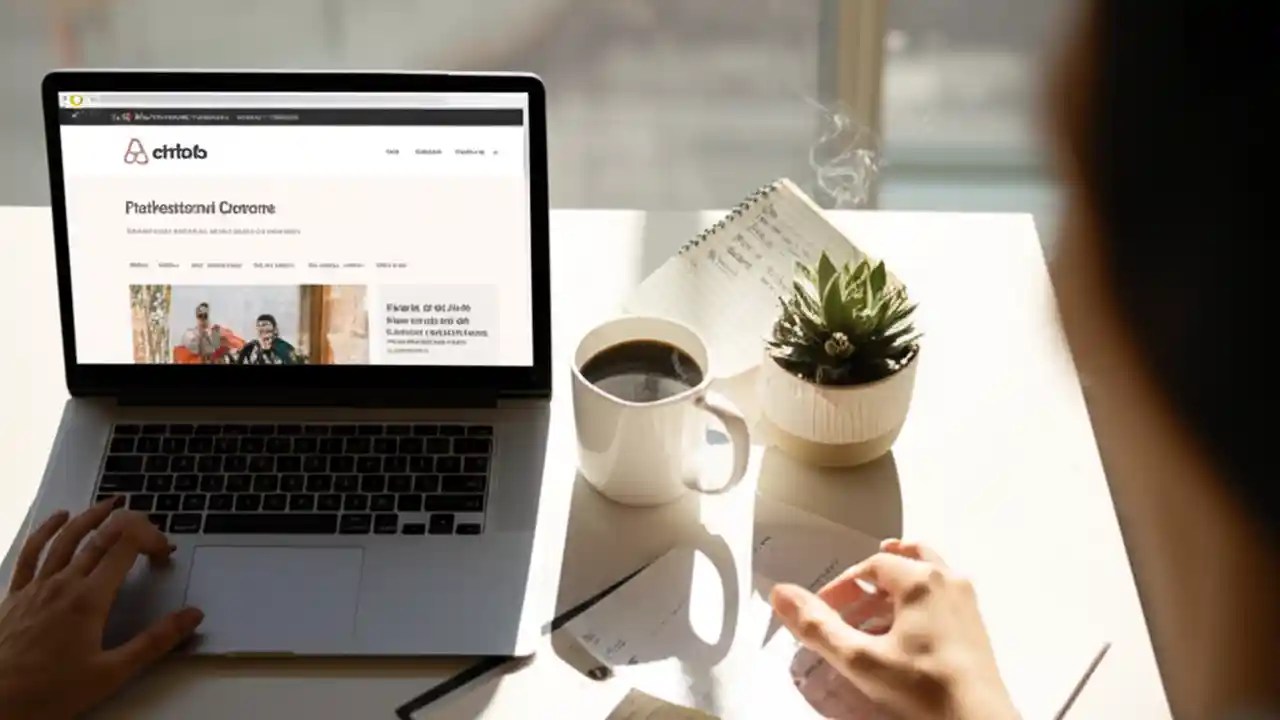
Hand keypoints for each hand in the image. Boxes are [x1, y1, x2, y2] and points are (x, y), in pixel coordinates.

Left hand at [0, 499, 203, 719]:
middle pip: (100, 538)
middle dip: (129, 526)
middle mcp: (63, 584)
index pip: (126, 548)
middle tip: (150, 526)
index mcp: (89, 599)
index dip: (150, 538)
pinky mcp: (15, 596)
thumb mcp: (112, 673)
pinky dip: (46, 530)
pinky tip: (57, 518)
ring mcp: (36, 587)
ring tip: (111, 504)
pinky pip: (31, 553)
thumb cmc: (49, 693)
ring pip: (66, 537)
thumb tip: (192, 616)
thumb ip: (155, 642)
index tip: (164, 552)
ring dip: (92, 517)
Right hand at [770, 539, 1017, 719]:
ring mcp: (967, 603)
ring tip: (874, 618)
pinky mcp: (976, 627)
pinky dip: (917, 605)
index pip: (872, 567)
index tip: (825, 612)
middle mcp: (948, 580)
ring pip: (928, 577)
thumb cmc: (921, 688)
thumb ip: (817, 626)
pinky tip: (904, 639)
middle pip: (906, 559)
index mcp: (921, 580)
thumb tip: (780, 593)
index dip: (843, 586)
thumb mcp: (860, 659)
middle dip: (874, 578)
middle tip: (852, 601)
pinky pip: (942, 599)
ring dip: (896, 590)